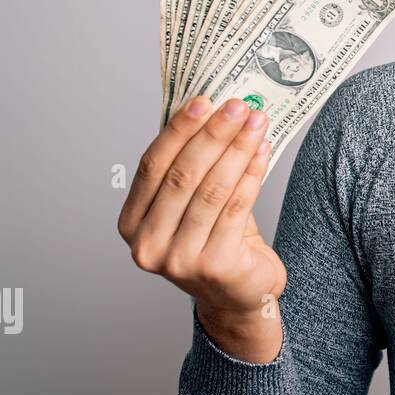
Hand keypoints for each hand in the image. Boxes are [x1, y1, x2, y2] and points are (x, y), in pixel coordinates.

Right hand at [118, 96, 285, 358]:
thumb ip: (190, 165)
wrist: (239, 294)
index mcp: (132, 223)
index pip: (152, 166)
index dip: (178, 131)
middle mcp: (147, 245)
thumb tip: (210, 110)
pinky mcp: (214, 266)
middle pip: (182, 176)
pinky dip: (251, 174)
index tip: (203, 101)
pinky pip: (236, 208)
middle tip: (238, 106)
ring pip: (211, 190)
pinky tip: (262, 152)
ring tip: (256, 122)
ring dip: (237, 150)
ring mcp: (178, 260)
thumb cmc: (215, 240)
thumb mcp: (192, 203)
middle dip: (213, 135)